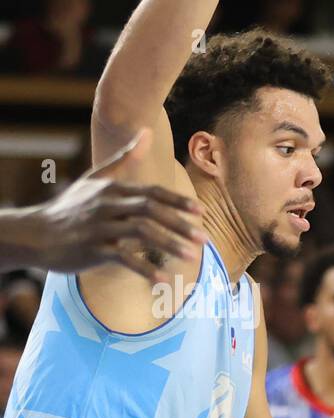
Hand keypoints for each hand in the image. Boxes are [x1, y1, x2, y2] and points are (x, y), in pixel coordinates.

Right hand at [22, 129, 204, 280]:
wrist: (37, 234)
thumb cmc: (72, 206)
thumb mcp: (96, 179)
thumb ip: (125, 158)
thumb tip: (146, 130)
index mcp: (112, 188)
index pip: (151, 192)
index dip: (177, 202)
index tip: (201, 212)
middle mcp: (107, 204)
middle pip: (150, 210)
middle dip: (180, 224)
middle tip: (204, 238)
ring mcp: (99, 227)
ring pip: (141, 232)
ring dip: (169, 245)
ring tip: (193, 257)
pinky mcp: (92, 249)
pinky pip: (123, 258)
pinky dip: (145, 268)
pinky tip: (164, 280)